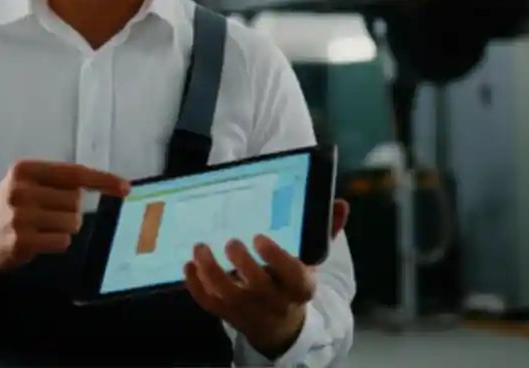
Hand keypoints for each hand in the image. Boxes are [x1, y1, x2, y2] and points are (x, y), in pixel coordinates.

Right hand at [0, 159, 130, 303]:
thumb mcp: (26, 184)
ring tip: (41, 228)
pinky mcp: (22, 241)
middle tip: (46, 214)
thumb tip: (107, 183)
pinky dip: (56, 242)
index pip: (74, 173)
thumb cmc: (10, 208)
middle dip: (69, 210)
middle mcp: (20, 189)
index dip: (102, 180)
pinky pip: (62, 241)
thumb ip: (58, 181)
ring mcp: (20, 216)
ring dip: (64, 228)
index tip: (125, 187)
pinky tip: (37, 241)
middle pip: (75, 200)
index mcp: (24, 169)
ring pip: (72, 222)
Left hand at [183, 199, 349, 358]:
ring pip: (228, 296)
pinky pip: (209, 304)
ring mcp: (249, 311)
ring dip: (211, 272)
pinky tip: (188, 265)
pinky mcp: (228, 315)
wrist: (281, 325)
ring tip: (200, 248)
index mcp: (300, 286)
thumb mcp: (312, 261)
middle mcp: (276, 302)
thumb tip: (340, 204)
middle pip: (258, 286)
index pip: (292, 274)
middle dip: (243, 263)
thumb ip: (325, 232)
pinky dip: (196, 286)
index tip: (259, 237)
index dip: (276, 257)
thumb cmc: (292, 283)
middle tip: (231, 242)